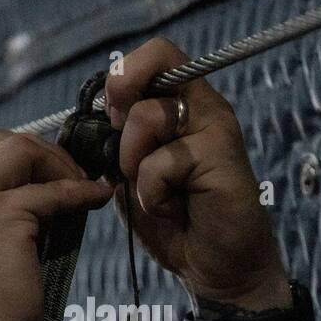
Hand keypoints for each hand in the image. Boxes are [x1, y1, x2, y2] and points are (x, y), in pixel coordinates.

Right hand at [0, 131, 113, 320]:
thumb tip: (28, 198)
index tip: (31, 167)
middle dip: (37, 150)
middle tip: (66, 174)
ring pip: (19, 150)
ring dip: (57, 163)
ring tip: (79, 183)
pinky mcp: (0, 219)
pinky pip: (52, 190)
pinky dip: (80, 190)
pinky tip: (96, 198)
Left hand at [105, 37, 289, 310]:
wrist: (215, 266)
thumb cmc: (176, 221)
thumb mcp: (132, 174)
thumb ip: (118, 142)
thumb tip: (99, 117)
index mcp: (182, 105)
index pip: (156, 54)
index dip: (124, 75)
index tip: (113, 118)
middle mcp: (201, 106)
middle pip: (156, 57)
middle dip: (122, 103)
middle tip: (127, 148)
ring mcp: (215, 127)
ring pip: (147, 115)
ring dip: (133, 163)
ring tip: (155, 192)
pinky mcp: (221, 154)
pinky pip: (160, 163)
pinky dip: (152, 195)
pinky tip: (173, 210)